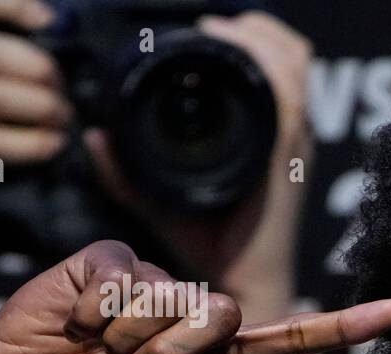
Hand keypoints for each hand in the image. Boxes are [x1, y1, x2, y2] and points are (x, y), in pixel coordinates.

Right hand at [0, 0, 67, 205]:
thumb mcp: (5, 70)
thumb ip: (30, 52)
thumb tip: (70, 38)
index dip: (9, 7)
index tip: (49, 20)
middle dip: (31, 66)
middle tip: (61, 83)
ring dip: (36, 106)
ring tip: (64, 116)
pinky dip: (27, 143)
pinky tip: (53, 143)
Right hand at [0, 240, 390, 353]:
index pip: (290, 338)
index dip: (341, 326)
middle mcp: (197, 316)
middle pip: (222, 314)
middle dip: (172, 348)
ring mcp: (159, 282)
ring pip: (168, 299)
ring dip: (123, 336)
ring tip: (97, 348)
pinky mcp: (116, 258)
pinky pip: (122, 279)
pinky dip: (92, 311)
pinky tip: (77, 322)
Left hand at [83, 10, 314, 305]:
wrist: (241, 287)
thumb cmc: (210, 250)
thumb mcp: (161, 198)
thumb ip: (126, 171)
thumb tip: (96, 137)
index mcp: (267, 141)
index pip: (279, 67)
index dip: (251, 36)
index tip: (208, 31)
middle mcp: (287, 137)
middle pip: (293, 54)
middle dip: (257, 30)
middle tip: (213, 30)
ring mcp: (291, 146)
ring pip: (295, 66)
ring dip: (259, 42)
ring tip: (220, 38)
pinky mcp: (286, 160)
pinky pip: (288, 100)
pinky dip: (264, 70)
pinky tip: (230, 65)